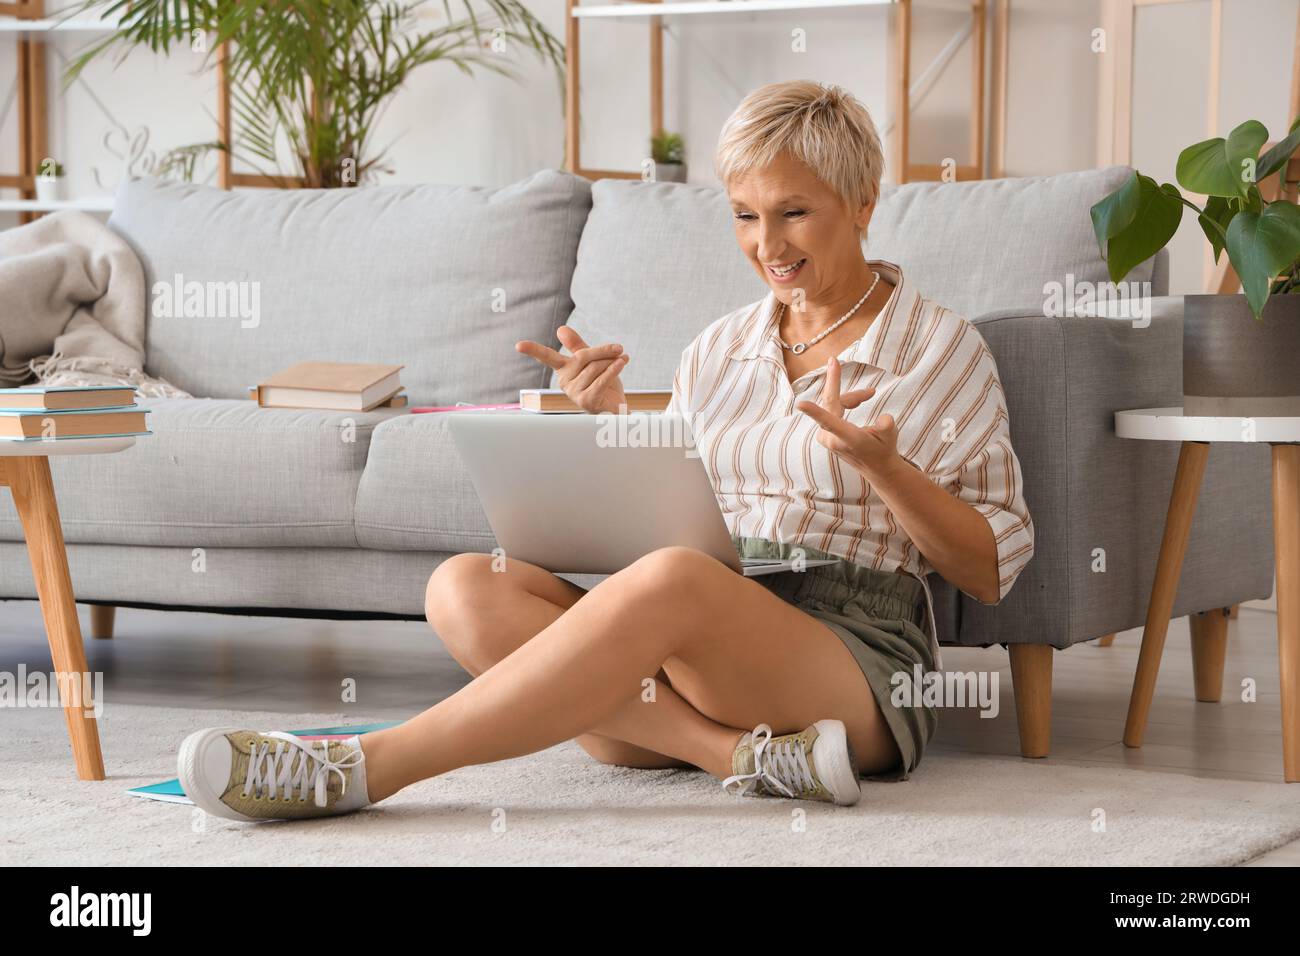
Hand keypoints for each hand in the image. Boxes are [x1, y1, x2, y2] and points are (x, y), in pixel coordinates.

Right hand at [516, 325, 628, 414]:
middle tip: (618, 349)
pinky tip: (623, 362)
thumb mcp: (593, 360)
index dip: (533, 350)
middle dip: (603, 351)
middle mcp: (565, 382)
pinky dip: (614, 369)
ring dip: (612, 362)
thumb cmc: (604, 382)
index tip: (518, 345)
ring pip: (595, 367)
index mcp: (563, 370)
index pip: (547, 357)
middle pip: (583, 356)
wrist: (617, 406)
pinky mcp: (586, 401)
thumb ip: (578, 345)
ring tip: (621, 362)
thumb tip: (560, 329)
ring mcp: (574, 393)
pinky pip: (602, 379)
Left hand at [795, 357, 900, 478]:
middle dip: (840, 385)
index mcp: (848, 439)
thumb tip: (883, 419)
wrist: (876, 467)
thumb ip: (886, 426)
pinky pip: (831, 410)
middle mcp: (833, 439)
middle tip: (835, 360)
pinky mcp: (824, 435)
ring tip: (870, 395)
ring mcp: (826, 438)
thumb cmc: (883, 449)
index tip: (800, 403)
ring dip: (851, 398)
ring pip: (833, 405)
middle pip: (832, 403)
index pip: (829, 423)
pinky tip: (858, 401)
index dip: (815, 412)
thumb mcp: (891, 435)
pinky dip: (846, 404)